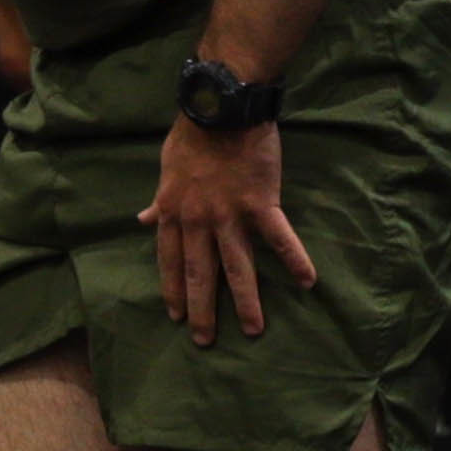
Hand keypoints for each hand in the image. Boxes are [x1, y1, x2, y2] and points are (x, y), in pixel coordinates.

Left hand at [139, 115, 316, 344]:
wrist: (220, 109)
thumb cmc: (192, 137)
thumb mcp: (165, 170)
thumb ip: (159, 200)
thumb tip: (142, 218)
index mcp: (173, 213)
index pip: (169, 261)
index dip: (172, 289)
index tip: (176, 315)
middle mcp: (198, 221)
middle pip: (200, 273)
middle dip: (202, 310)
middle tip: (205, 341)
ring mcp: (229, 215)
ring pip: (237, 266)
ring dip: (246, 301)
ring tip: (254, 330)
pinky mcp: (260, 204)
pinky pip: (279, 238)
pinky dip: (294, 258)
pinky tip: (307, 282)